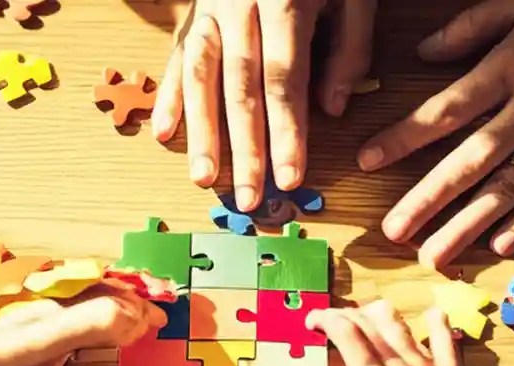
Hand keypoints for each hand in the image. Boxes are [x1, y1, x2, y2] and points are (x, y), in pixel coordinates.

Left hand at [0, 289, 163, 365]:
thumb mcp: (19, 357)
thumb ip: (72, 331)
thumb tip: (127, 313)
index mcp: (30, 326)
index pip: (92, 306)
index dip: (128, 309)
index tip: (161, 316)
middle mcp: (15, 329)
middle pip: (75, 309)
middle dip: (114, 310)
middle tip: (148, 317)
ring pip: (54, 327)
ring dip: (89, 325)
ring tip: (115, 329)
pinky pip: (32, 348)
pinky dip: (59, 345)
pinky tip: (51, 357)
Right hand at [153, 0, 375, 210]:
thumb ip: (349, 48)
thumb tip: (332, 109)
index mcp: (285, 1)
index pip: (284, 81)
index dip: (287, 133)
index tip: (291, 178)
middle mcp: (239, 7)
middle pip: (240, 88)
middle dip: (244, 148)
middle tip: (248, 197)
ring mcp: (208, 11)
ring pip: (200, 78)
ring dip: (200, 133)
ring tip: (203, 179)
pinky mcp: (190, 15)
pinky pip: (175, 59)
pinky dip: (166, 97)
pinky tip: (163, 134)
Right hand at [307, 301, 492, 365]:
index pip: (346, 337)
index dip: (327, 320)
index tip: (312, 320)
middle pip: (371, 328)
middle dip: (348, 314)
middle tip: (335, 315)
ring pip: (402, 330)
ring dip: (384, 314)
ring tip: (372, 307)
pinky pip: (446, 345)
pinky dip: (439, 327)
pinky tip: (435, 313)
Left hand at [359, 0, 513, 268]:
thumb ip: (475, 25)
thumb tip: (423, 53)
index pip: (444, 110)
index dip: (401, 138)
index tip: (364, 160)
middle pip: (469, 162)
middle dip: (425, 199)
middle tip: (391, 232)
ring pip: (510, 189)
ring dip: (467, 226)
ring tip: (433, 256)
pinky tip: (499, 246)